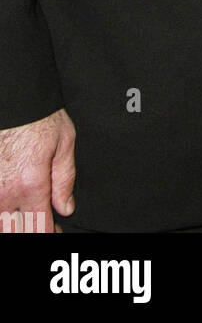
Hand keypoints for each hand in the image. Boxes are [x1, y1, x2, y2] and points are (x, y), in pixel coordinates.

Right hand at [0, 109, 75, 232]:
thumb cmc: (37, 114)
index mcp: (30, 184)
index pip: (39, 228)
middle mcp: (4, 191)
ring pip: (0, 221)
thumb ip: (65, 179)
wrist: (13, 96)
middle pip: (16, 231)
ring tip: (27, 212)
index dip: (50, 234)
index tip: (57, 231)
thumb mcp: (64, 141)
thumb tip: (66, 207)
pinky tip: (12, 203)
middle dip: (32, 231)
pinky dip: (2, 210)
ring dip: (14, 222)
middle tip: (44, 222)